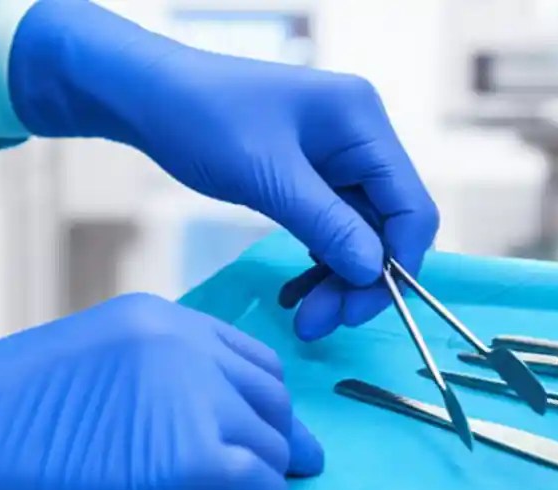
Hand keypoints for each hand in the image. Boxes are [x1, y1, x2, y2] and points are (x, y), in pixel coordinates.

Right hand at [0, 294, 321, 489]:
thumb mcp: (92, 373)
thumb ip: (156, 386)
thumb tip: (210, 435)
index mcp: (160, 319)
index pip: (252, 359)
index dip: (261, 405)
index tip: (260, 438)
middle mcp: (187, 346)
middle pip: (273, 400)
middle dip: (274, 443)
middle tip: (260, 480)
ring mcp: (193, 399)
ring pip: (273, 446)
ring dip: (261, 480)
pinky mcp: (191, 459)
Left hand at [9, 0, 439, 340]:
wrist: (146, 97)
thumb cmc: (204, 120)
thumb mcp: (267, 175)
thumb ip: (326, 224)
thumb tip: (374, 272)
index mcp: (362, 122)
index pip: (411, 205)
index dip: (399, 262)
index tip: (360, 308)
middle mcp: (361, 139)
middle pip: (389, 227)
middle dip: (361, 279)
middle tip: (322, 324)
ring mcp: (339, 160)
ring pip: (361, 236)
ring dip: (339, 280)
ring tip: (305, 320)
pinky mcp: (314, 179)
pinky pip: (334, 231)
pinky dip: (320, 265)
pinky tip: (297, 295)